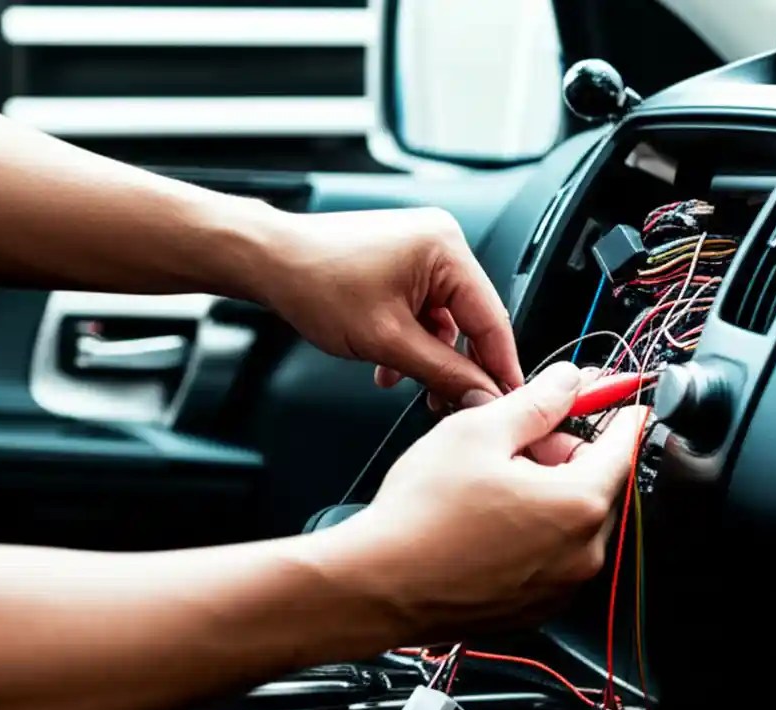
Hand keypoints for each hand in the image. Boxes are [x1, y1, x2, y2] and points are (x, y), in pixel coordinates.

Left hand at [259, 207, 522, 403]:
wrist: (270, 262)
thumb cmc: (316, 283)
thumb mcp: (388, 341)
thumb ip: (443, 372)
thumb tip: (481, 395)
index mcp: (446, 248)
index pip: (491, 318)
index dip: (499, 366)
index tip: (505, 401)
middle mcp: (440, 241)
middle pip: (470, 318)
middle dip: (457, 365)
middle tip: (453, 404)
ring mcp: (420, 248)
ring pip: (444, 319)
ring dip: (429, 356)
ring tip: (407, 383)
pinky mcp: (401, 260)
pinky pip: (423, 308)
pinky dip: (412, 339)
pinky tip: (391, 364)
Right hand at [320, 363, 647, 637]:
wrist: (379, 585)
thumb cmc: (421, 513)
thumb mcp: (478, 432)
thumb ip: (535, 402)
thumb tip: (568, 382)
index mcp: (578, 504)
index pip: (625, 444)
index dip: (612, 408)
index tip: (605, 393)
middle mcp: (582, 553)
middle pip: (598, 482)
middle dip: (567, 451)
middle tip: (518, 436)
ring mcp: (560, 586)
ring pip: (572, 519)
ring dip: (547, 490)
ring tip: (491, 479)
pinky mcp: (534, 606)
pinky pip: (551, 555)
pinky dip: (532, 530)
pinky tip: (486, 516)